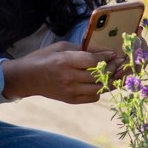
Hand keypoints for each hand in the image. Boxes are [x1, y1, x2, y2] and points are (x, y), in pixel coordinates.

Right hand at [1, 42, 121, 103]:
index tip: (115, 54)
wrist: (27, 78)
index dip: (107, 57)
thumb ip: (82, 49)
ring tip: (116, 74)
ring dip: (111, 81)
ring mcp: (70, 91)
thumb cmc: (44, 58)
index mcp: (66, 61)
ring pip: (99, 88)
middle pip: (99, 76)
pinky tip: (101, 82)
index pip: (93, 61)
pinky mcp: (70, 100)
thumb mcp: (61, 47)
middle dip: (113, 69)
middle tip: (121, 63)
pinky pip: (93, 97)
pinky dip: (100, 90)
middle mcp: (69, 78)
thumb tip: (103, 51)